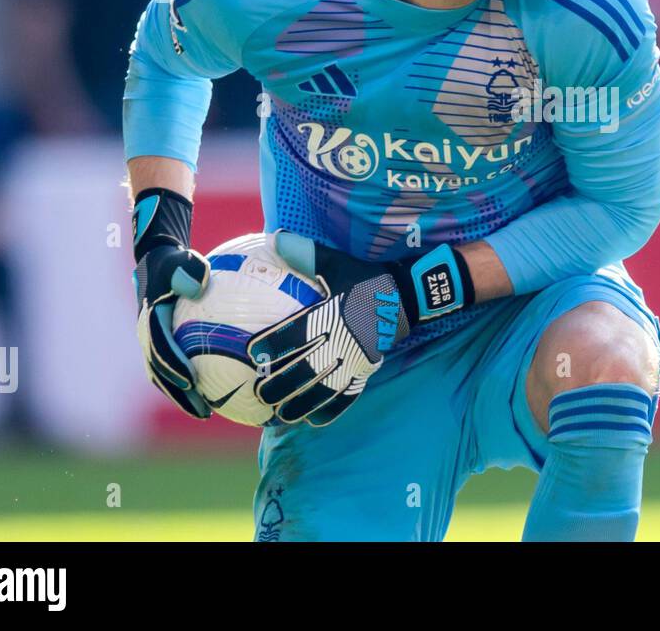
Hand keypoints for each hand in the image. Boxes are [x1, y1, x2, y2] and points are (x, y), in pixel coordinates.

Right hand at [132, 189, 211, 418]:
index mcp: (150, 321)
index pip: (159, 350)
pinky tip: (218, 392)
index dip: (173, 368)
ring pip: (165, 377)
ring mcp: (152, 344)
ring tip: (208, 412)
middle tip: (203, 410)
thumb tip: (200, 285)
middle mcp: (147, 337)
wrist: (161, 264)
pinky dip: (190, 384)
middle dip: (179, 394)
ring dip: (183, 396)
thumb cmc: (177, 262)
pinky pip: (176, 369)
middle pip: (160, 373)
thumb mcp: (182, 261)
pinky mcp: (163, 347)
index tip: (191, 382)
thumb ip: (190, 270)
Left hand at [249, 231, 471, 426]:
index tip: (252, 355)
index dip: (273, 344)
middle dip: (280, 383)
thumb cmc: (365, 279)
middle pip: (305, 368)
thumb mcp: (338, 263)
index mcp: (330, 315)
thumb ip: (307, 254)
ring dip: (301, 403)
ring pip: (324, 387)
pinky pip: (348, 394)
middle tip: (260, 394)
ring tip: (281, 415)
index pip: (295, 333)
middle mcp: (341, 340)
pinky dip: (331, 410)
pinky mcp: (366, 369)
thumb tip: (276, 237)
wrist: (406, 296)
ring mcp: (355, 358)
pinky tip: (313, 421)